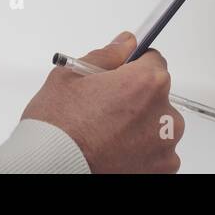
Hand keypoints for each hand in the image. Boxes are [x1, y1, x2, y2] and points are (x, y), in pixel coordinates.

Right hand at [20, 32, 184, 173]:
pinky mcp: (162, 171)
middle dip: (135, 98)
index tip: (120, 76)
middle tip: (104, 109)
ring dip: (139, 126)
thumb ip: (108, 55)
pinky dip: (140, 151)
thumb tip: (126, 43)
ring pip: (156, 125)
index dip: (133, 67)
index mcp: (146, 83)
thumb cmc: (58, 126)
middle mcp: (164, 115)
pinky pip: (156, 153)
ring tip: (106, 134)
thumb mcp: (72, 75)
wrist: (50, 166)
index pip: (154, 61)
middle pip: (155, 96)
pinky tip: (113, 150)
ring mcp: (165, 147)